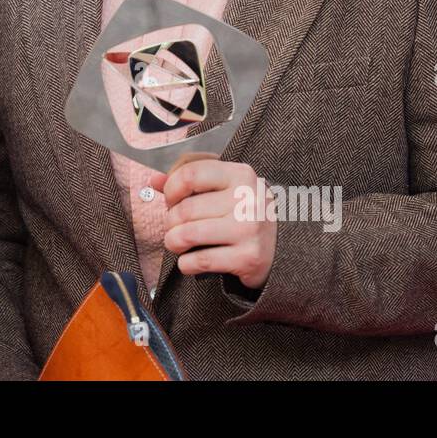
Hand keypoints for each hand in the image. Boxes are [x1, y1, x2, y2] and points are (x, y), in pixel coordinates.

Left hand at [151, 157, 276, 289]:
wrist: (283, 247)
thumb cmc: (244, 213)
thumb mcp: (223, 189)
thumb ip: (189, 182)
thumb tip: (153, 179)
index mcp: (240, 174)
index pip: (190, 174)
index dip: (171, 189)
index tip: (170, 200)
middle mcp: (248, 199)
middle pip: (185, 209)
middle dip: (170, 221)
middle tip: (173, 227)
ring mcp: (250, 229)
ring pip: (188, 234)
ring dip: (173, 242)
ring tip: (176, 243)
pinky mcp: (249, 257)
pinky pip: (200, 260)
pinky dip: (185, 263)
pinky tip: (189, 261)